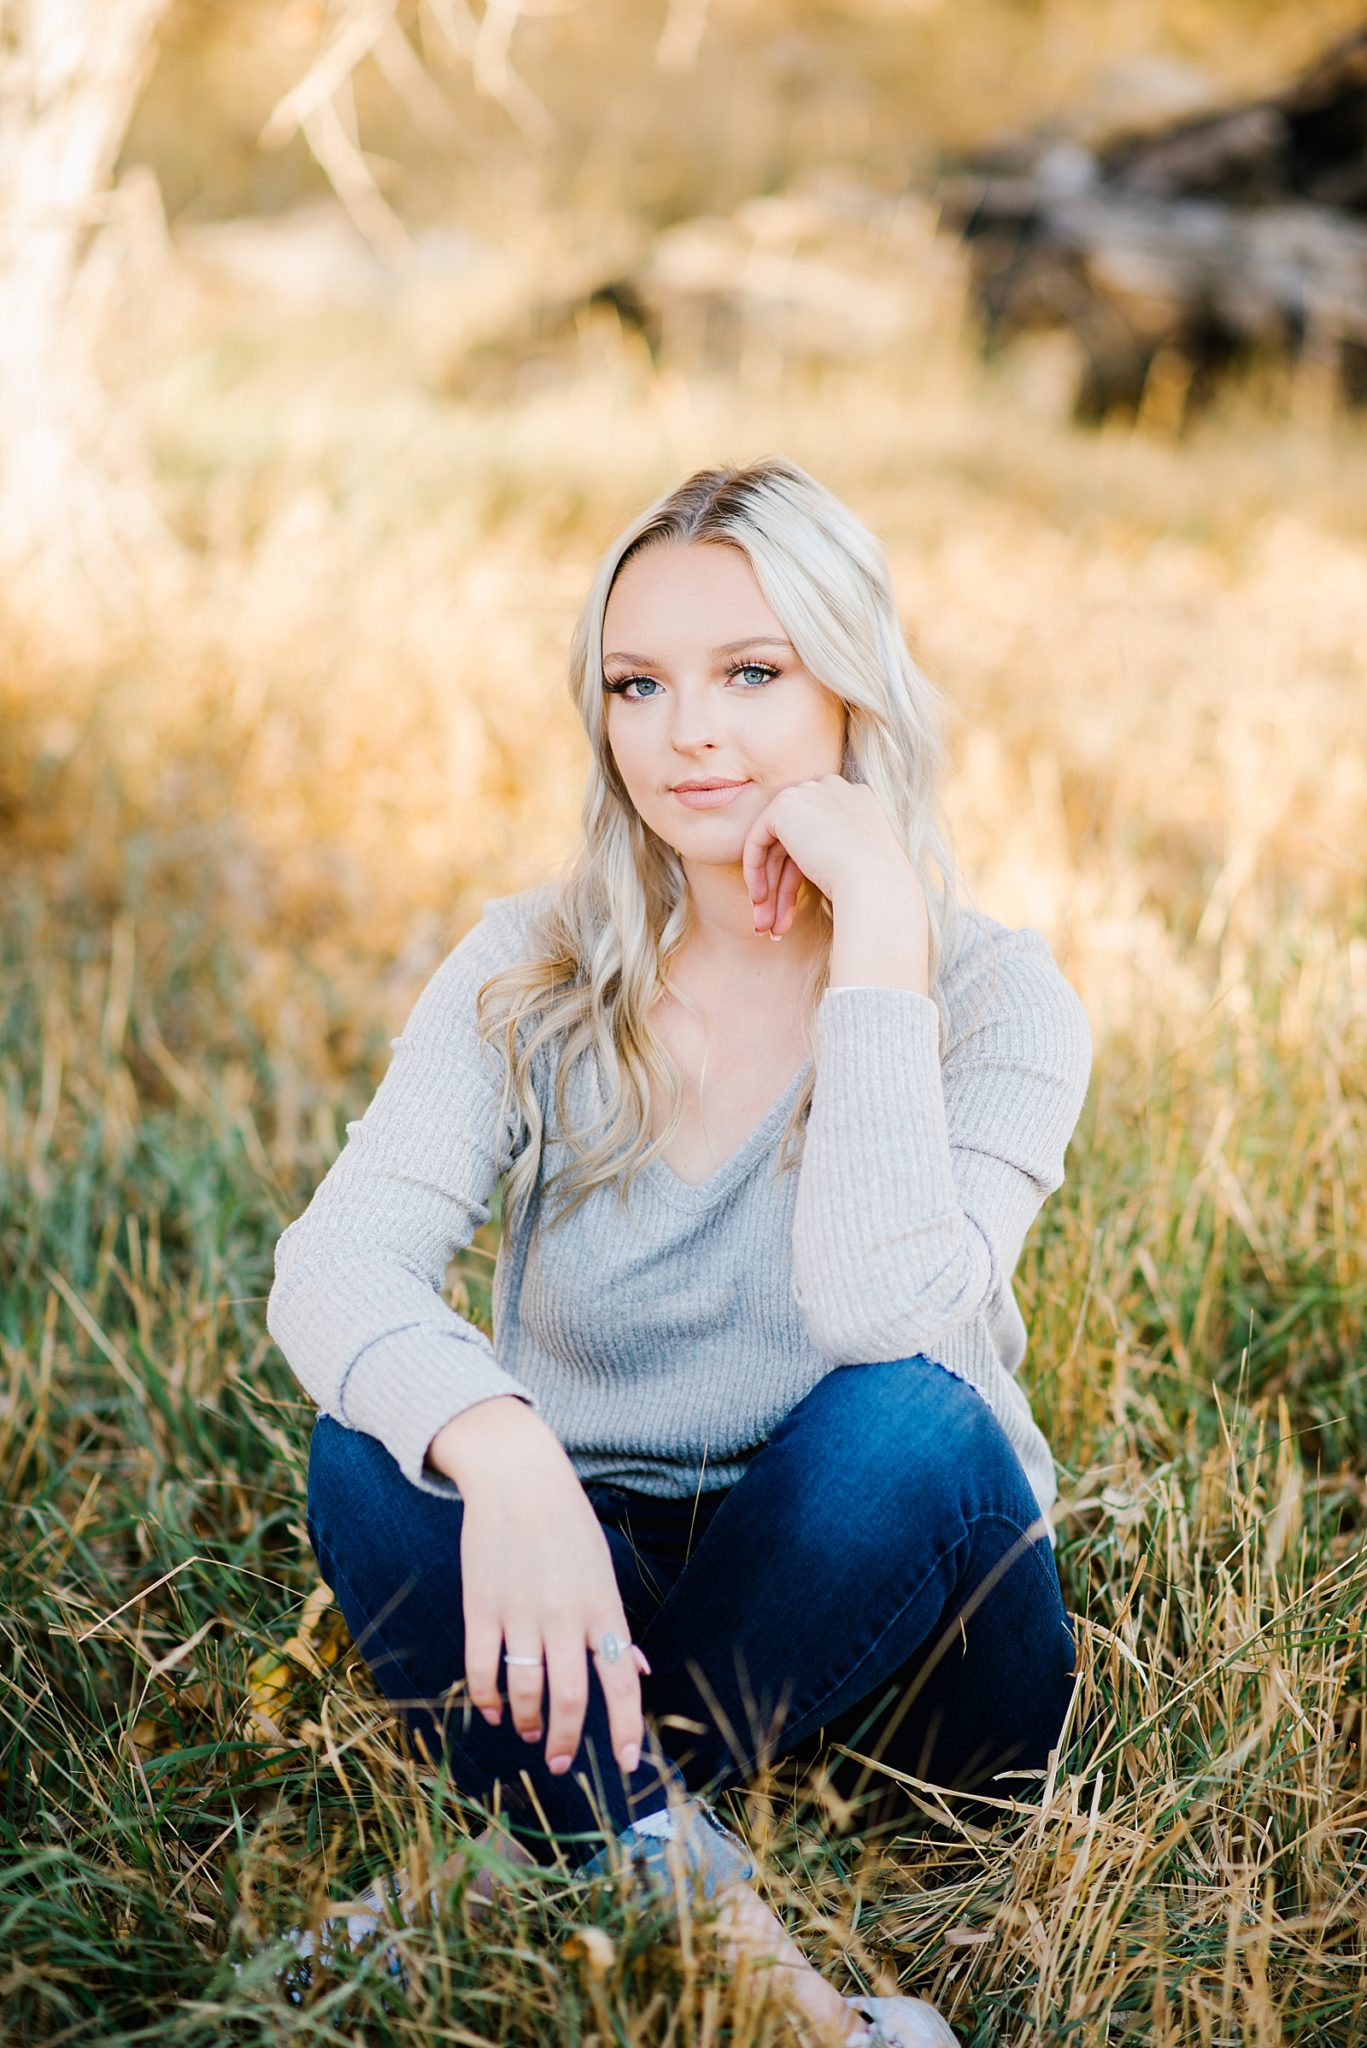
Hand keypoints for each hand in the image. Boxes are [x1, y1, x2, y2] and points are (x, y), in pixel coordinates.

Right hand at [437, 1410, 647, 1778]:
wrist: (517, 1475)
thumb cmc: (566, 1524)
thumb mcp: (601, 1569)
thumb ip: (614, 1624)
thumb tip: (638, 1670)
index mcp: (602, 1606)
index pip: (622, 1680)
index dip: (627, 1728)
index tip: (627, 1765)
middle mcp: (565, 1614)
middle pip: (572, 1697)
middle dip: (567, 1740)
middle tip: (560, 1761)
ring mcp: (520, 1612)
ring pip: (525, 1690)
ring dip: (527, 1722)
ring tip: (528, 1732)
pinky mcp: (482, 1606)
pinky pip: (482, 1668)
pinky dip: (486, 1698)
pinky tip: (492, 1709)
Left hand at [742, 773, 917, 935]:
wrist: (875, 880)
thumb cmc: (875, 886)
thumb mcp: (857, 867)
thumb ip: (831, 858)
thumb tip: (806, 868)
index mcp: (858, 801)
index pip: (818, 837)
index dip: (802, 875)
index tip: (796, 908)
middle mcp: (834, 788)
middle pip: (796, 842)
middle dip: (782, 886)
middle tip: (775, 924)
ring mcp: (810, 792)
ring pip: (777, 845)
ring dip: (769, 888)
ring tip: (765, 926)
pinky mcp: (785, 805)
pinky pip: (758, 839)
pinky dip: (755, 871)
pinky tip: (759, 900)